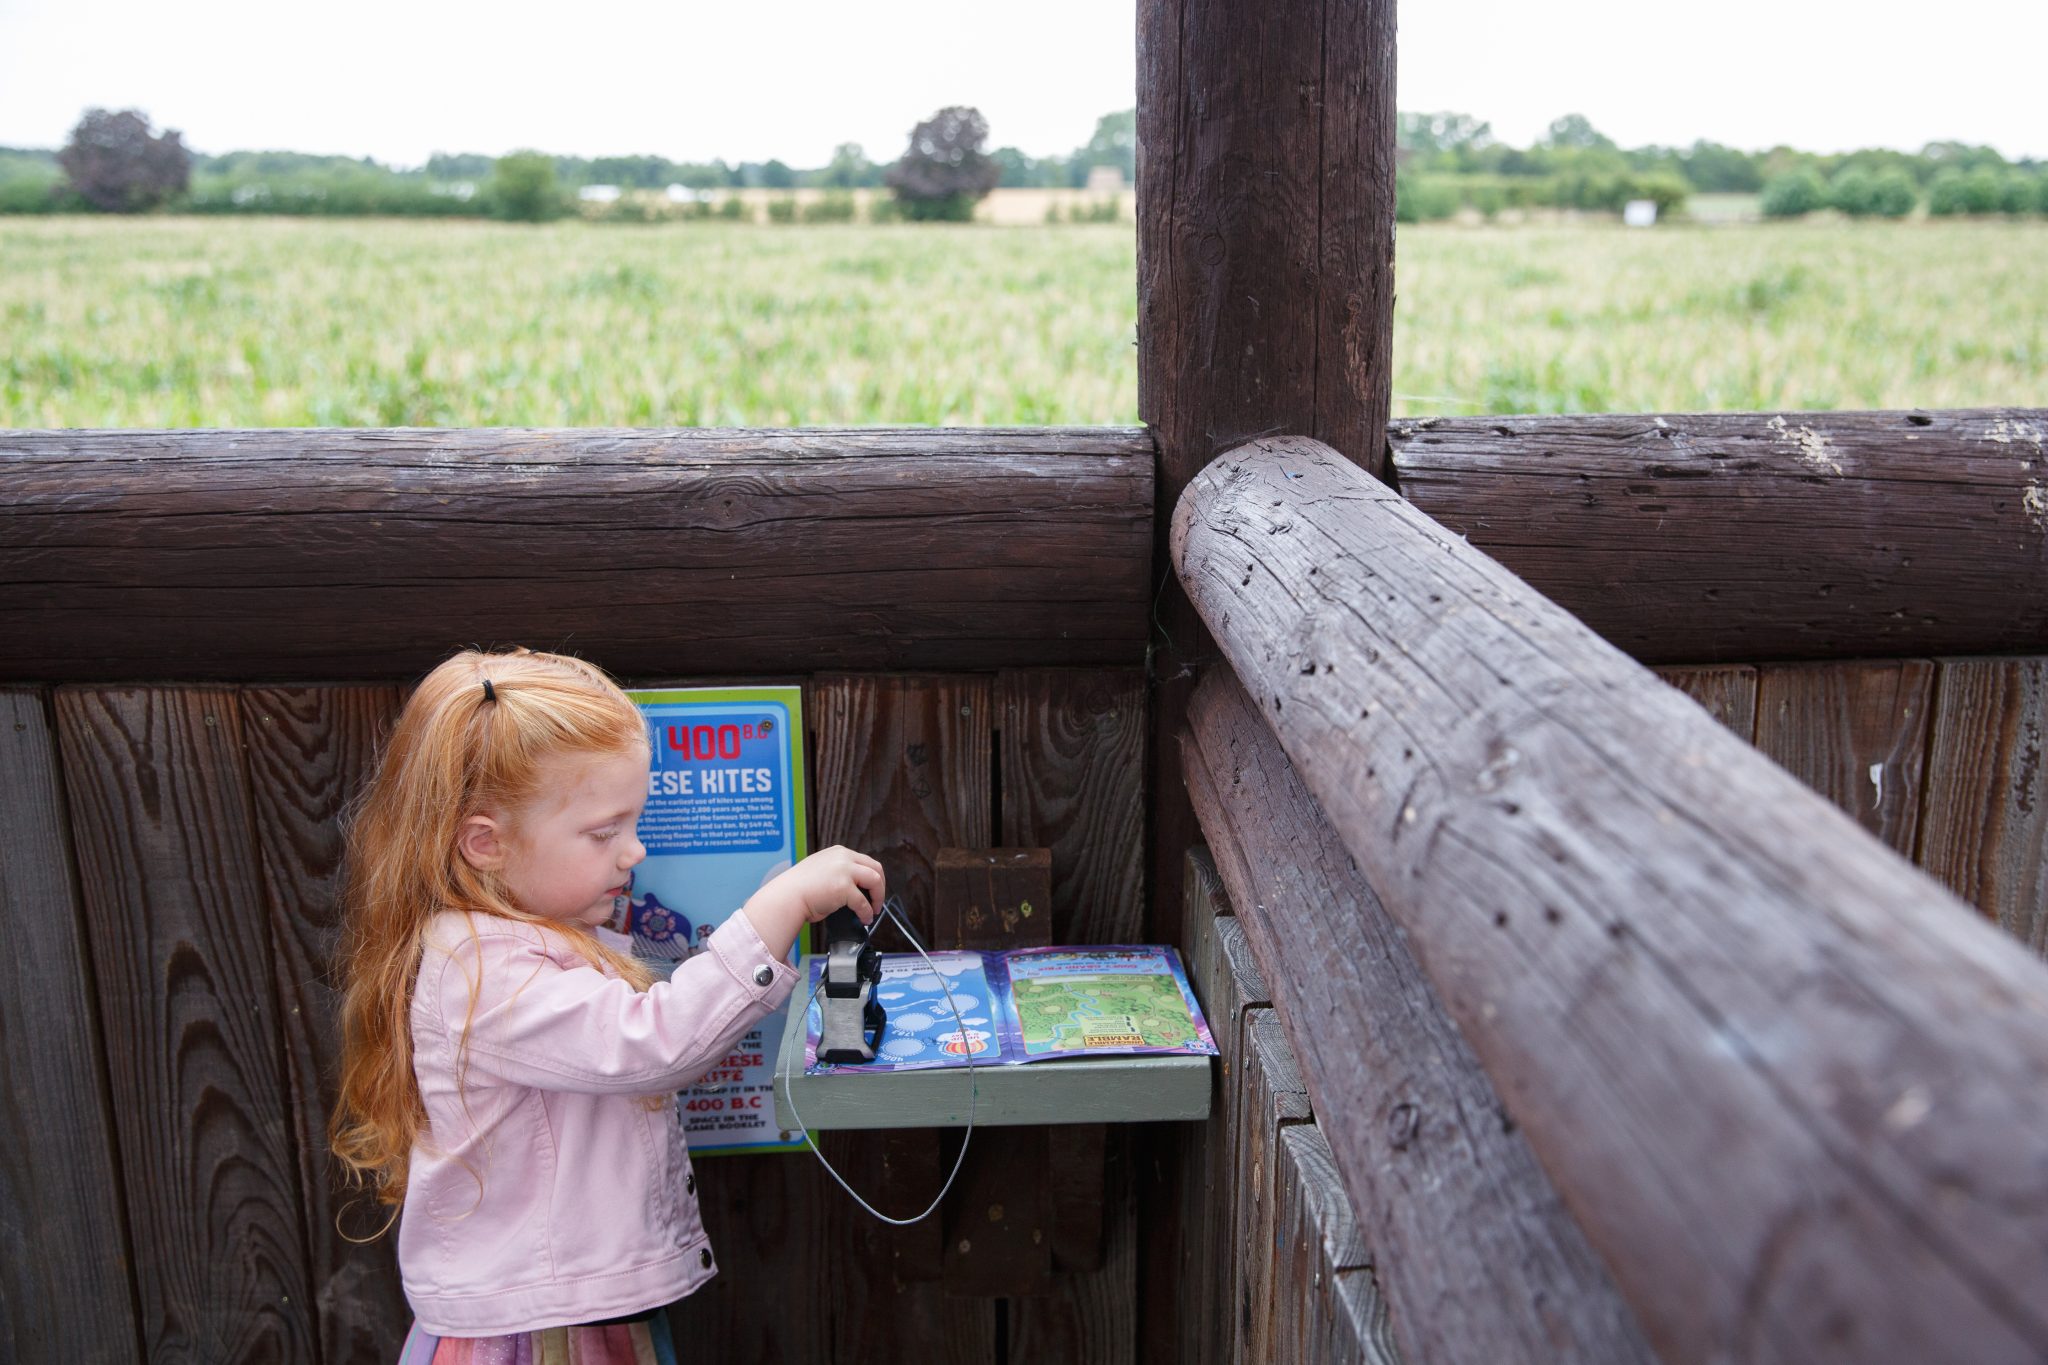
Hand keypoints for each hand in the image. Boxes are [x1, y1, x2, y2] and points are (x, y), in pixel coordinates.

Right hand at [740, 846, 884, 959]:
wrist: (786, 897)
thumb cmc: (798, 889)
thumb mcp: (821, 870)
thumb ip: (838, 873)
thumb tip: (853, 889)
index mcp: (838, 852)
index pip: (865, 861)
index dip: (873, 877)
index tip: (873, 889)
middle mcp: (843, 857)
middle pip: (876, 868)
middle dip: (880, 886)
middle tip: (877, 901)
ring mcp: (844, 871)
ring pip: (875, 881)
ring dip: (877, 898)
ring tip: (873, 910)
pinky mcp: (844, 887)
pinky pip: (863, 902)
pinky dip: (866, 912)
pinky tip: (864, 918)